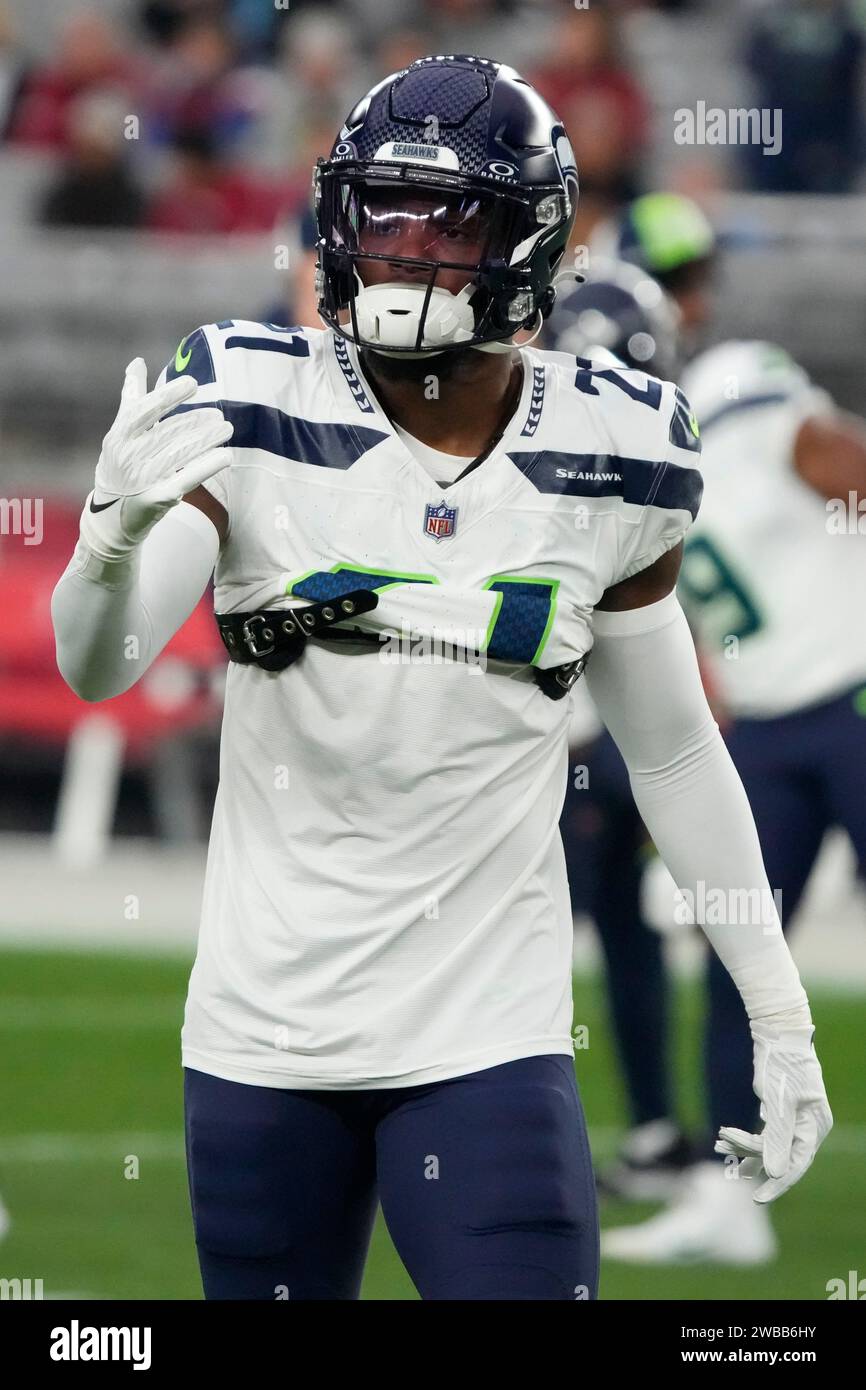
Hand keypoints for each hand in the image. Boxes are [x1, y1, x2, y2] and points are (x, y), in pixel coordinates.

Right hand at [80, 357, 232, 559]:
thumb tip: (137, 361)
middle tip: (219, 414)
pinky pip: (186, 478)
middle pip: (168, 433)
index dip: (168, 395)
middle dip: (196, 422)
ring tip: (227, 428)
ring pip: (180, 453)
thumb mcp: (121, 432)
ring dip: (207, 439)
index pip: (143, 410)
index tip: (192, 383)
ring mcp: (142, 478)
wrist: (112, 516)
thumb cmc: (121, 466)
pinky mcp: (157, 498)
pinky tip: (225, 456)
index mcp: (118, 436)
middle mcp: (127, 457)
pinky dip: (206, 466)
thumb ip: (132, 398)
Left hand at [715, 1021, 831, 1202]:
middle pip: (781, 1157)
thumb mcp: (780, 1102)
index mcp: (813, 1127)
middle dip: (754, 1160)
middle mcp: (807, 1128)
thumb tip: (776, 1173)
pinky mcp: (780, 1116)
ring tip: (720, 1143)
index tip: (758, 1197)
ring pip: (769, 1148)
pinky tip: (726, 1140)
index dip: (778, 1183)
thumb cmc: (784, 1065)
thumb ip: (778, 1139)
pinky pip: (764, 1137)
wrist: (778, 1035)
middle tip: (727, 1158)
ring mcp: (794, 1123)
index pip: (797, 1164)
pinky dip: (746, 1139)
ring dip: (745, 1148)